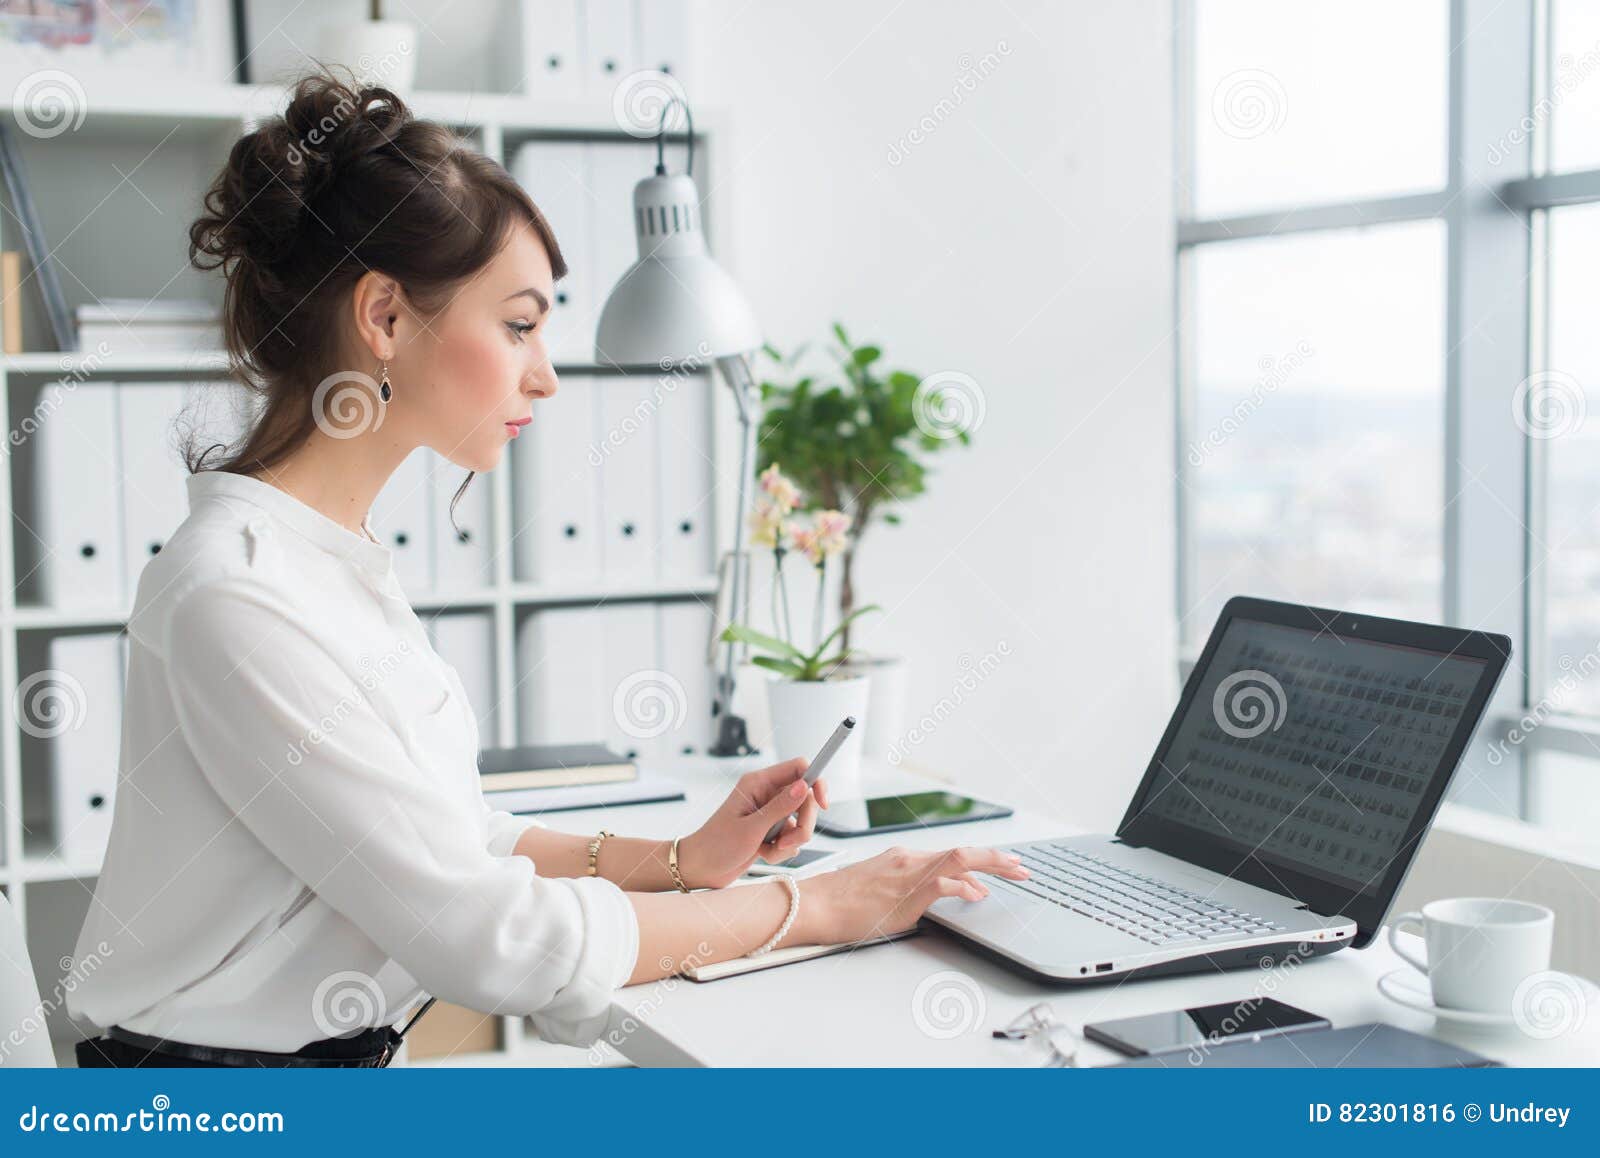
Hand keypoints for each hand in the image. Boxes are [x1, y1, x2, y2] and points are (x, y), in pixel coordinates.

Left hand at [676, 758, 829, 888]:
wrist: (701, 869)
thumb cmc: (716, 846)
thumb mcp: (750, 828)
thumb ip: (780, 807)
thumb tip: (804, 786)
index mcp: (758, 783)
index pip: (798, 768)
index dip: (816, 781)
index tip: (824, 803)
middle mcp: (766, 794)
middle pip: (806, 799)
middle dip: (803, 823)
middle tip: (788, 842)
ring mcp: (770, 813)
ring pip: (801, 821)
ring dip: (792, 841)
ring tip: (771, 850)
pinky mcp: (772, 830)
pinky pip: (793, 837)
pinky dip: (783, 850)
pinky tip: (764, 854)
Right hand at [795, 846, 1029, 944]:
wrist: (814, 904)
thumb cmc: (839, 902)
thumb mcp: (880, 891)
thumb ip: (910, 891)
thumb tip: (933, 900)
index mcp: (903, 858)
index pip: (951, 855)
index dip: (981, 860)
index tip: (1002, 866)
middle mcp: (909, 859)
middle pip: (963, 852)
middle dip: (997, 858)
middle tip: (1021, 866)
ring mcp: (908, 873)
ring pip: (959, 860)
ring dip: (991, 865)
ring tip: (1015, 872)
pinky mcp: (905, 891)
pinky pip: (942, 883)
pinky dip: (963, 887)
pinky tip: (976, 895)